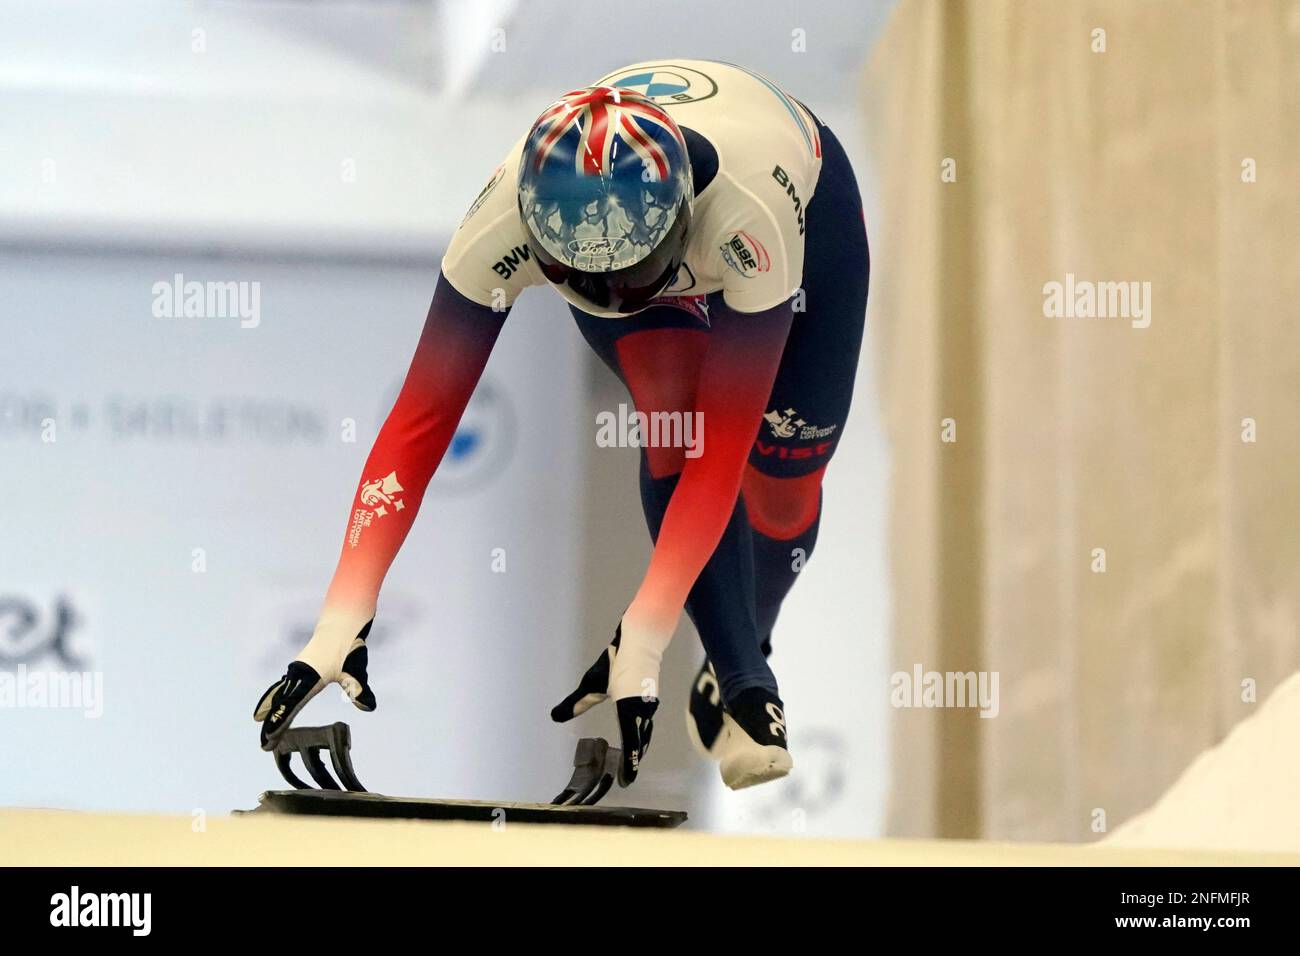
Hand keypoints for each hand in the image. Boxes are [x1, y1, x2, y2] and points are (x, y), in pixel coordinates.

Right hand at [253, 630, 375, 749]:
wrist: (340, 624)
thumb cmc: (347, 647)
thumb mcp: (356, 670)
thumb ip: (359, 690)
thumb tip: (369, 707)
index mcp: (309, 677)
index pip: (292, 705)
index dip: (280, 722)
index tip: (271, 737)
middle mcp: (298, 675)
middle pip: (280, 704)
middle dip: (271, 724)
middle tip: (264, 746)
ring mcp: (295, 672)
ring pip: (277, 696)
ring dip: (270, 715)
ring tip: (265, 735)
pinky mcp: (297, 670)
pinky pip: (280, 689)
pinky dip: (272, 702)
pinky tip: (267, 711)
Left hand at [551, 622, 658, 785]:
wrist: (641, 641)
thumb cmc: (615, 661)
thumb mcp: (591, 683)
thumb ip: (575, 702)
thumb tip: (555, 716)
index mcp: (627, 707)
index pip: (630, 742)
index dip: (629, 763)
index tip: (625, 780)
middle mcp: (641, 709)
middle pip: (639, 742)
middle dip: (632, 761)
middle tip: (625, 779)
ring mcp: (649, 705)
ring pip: (644, 733)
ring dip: (638, 750)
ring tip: (630, 764)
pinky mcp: (650, 701)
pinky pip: (646, 725)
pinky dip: (641, 737)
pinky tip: (637, 738)